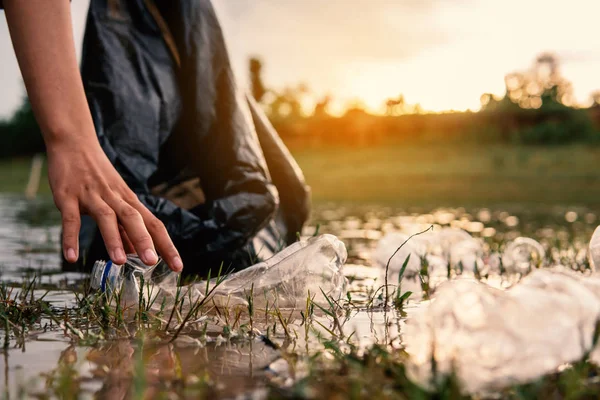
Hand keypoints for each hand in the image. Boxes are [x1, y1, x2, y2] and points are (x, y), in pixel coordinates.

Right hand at [47, 139, 182, 271]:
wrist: (74, 143)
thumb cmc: (99, 176)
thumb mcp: (117, 200)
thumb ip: (125, 228)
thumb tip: (136, 253)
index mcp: (129, 201)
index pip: (154, 225)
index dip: (167, 245)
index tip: (178, 266)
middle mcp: (115, 198)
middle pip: (134, 219)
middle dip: (144, 241)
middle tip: (152, 262)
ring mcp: (92, 197)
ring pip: (106, 217)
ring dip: (113, 239)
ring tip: (119, 261)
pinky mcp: (68, 196)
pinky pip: (70, 219)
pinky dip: (71, 237)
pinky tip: (71, 257)